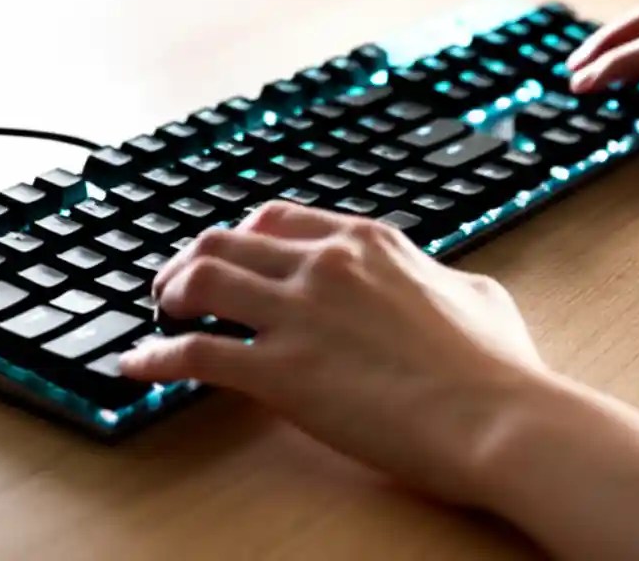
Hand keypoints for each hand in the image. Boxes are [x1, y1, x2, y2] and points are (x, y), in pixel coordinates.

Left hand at [119, 201, 546, 507]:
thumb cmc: (497, 367)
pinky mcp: (281, 371)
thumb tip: (436, 282)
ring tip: (159, 314)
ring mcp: (299, 313)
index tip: (228, 257)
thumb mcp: (476, 293)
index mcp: (367, 242)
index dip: (240, 239)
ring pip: (201, 279)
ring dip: (170, 294)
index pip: (277, 220)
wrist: (498, 418)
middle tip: (177, 285)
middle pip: (227, 240)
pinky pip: (195, 352)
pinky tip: (139, 365)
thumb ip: (438, 278)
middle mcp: (324, 264)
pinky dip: (156, 357)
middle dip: (191, 260)